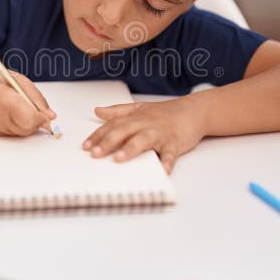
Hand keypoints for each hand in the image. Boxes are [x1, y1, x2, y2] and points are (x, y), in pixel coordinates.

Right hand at [0, 68, 54, 136]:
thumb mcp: (20, 81)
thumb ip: (37, 100)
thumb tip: (51, 117)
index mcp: (6, 101)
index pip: (31, 119)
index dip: (41, 118)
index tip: (46, 115)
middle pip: (27, 129)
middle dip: (35, 122)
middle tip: (32, 108)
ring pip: (21, 133)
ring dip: (25, 123)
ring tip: (16, 106)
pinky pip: (11, 134)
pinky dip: (15, 125)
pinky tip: (7, 112)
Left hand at [82, 97, 203, 172]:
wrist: (194, 111)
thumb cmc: (166, 113)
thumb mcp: (140, 108)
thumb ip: (118, 111)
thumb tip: (98, 111)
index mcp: (136, 118)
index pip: (113, 126)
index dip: (98, 135)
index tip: (85, 146)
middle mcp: (146, 124)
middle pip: (124, 132)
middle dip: (108, 142)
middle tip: (94, 154)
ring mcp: (160, 133)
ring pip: (144, 140)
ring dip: (131, 149)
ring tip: (119, 159)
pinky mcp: (175, 143)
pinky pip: (170, 154)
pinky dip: (167, 162)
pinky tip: (162, 171)